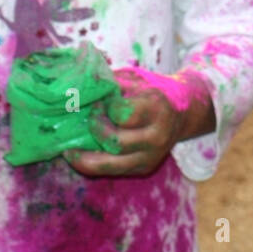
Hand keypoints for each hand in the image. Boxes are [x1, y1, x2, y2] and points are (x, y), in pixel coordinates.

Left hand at [63, 69, 200, 177]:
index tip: (102, 102)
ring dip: (84, 158)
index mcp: (158, 108)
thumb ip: (111, 83)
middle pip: (115, 142)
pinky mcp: (145, 168)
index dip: (106, 108)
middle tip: (89, 120)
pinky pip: (113, 172)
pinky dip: (93, 165)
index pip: (123, 114)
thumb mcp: (136, 79)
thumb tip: (78, 88)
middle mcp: (157, 136)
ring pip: (110, 165)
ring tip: (68, 150)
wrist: (183, 112)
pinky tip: (81, 155)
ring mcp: (152, 155)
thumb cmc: (153, 90)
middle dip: (95, 130)